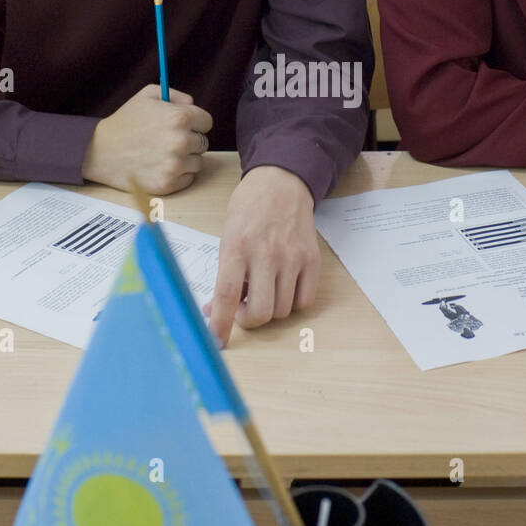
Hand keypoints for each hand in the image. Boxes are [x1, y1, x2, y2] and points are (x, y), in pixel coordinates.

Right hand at [81, 85, 212, 194]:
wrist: (99, 151)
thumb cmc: (124, 121)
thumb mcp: (148, 95)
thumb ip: (177, 96)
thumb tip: (193, 105)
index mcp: (179, 117)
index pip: (206, 122)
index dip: (194, 123)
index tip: (183, 126)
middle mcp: (180, 142)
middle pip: (203, 143)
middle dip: (189, 141)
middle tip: (168, 141)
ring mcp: (174, 165)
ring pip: (197, 162)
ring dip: (185, 159)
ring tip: (162, 154)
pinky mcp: (168, 184)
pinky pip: (188, 178)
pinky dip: (178, 174)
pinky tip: (159, 166)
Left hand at [204, 165, 319, 345]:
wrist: (282, 183)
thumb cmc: (248, 209)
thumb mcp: (226, 235)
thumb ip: (224, 272)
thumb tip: (214, 309)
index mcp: (237, 246)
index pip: (226, 295)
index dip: (221, 324)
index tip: (217, 342)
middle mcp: (266, 253)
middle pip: (260, 312)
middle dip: (248, 319)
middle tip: (242, 306)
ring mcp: (292, 257)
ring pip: (282, 310)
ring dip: (270, 309)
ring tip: (262, 290)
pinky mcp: (312, 259)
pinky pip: (305, 300)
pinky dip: (292, 303)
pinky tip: (283, 287)